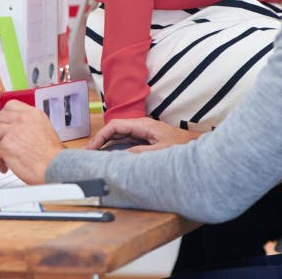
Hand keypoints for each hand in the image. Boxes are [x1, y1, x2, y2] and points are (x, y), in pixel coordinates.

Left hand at [0, 100, 64, 182]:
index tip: (4, 124)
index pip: (11, 105)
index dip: (5, 115)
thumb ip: (30, 123)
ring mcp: (13, 131)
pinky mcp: (6, 145)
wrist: (54, 165)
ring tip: (1, 153)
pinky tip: (6, 166)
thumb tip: (17, 127)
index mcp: (33, 114)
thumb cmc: (52, 154)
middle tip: (2, 141)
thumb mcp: (45, 128)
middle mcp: (22, 119)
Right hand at [86, 117, 200, 152]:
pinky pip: (125, 141)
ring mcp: (142, 132)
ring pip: (118, 135)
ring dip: (105, 144)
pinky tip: (108, 155)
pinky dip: (113, 147)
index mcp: (142, 125)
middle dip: (99, 140)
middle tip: (86, 154)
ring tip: (93, 156)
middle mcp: (140, 126)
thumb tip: (120, 156)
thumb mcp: (160, 151)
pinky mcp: (145, 139)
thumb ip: (140, 153)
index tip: (90, 149)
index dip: (100, 136)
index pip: (115, 126)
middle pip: (114, 130)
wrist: (195, 145)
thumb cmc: (181, 146)